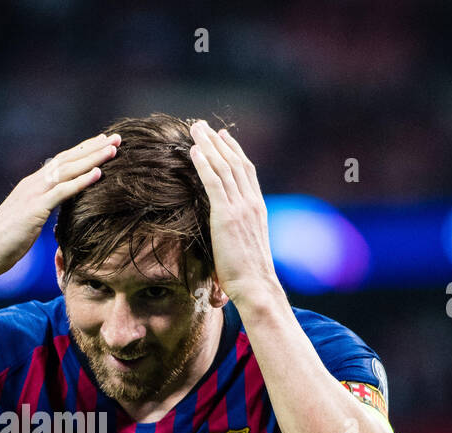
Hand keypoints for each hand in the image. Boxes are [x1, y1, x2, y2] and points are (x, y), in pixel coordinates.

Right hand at [0, 132, 120, 284]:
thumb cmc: (3, 244)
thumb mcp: (26, 222)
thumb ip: (41, 210)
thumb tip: (55, 210)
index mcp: (31, 186)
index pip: (61, 162)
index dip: (83, 151)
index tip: (103, 143)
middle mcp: (32, 183)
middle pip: (67, 159)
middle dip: (93, 147)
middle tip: (118, 137)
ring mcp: (33, 194)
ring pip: (67, 170)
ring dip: (93, 158)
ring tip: (114, 149)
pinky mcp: (34, 209)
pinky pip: (62, 191)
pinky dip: (81, 181)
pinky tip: (98, 173)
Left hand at [187, 120, 277, 308]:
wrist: (257, 286)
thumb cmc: (249, 277)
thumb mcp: (244, 249)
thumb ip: (236, 236)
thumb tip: (226, 240)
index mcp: (257, 209)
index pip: (246, 172)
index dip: (234, 151)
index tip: (223, 137)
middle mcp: (252, 203)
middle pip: (235, 162)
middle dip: (218, 142)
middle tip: (204, 126)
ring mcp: (241, 208)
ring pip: (224, 167)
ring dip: (208, 145)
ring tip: (195, 129)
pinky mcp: (227, 216)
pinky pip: (214, 182)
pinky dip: (204, 164)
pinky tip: (194, 151)